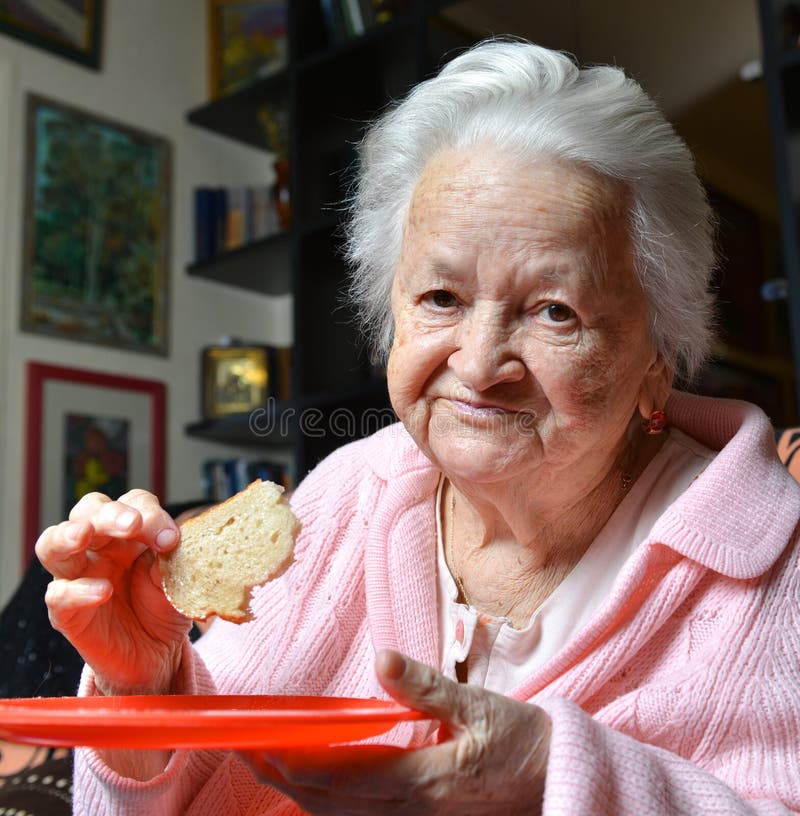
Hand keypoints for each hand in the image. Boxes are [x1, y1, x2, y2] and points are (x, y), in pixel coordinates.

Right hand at [36, 489, 190, 695]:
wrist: (156, 656)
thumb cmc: (164, 607)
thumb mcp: (177, 579)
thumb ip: (173, 557)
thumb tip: (178, 536)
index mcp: (129, 532)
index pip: (133, 504)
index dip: (150, 513)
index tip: (172, 538)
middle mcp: (98, 547)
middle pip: (89, 511)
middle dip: (110, 514)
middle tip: (132, 525)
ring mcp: (77, 577)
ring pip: (52, 544)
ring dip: (68, 535)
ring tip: (84, 534)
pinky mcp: (65, 612)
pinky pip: (58, 595)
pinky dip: (77, 590)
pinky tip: (103, 591)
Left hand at [242, 650, 549, 814]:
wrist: (557, 781)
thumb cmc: (520, 740)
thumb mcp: (478, 705)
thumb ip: (426, 687)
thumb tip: (382, 659)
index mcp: (426, 780)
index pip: (345, 776)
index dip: (300, 762)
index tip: (266, 742)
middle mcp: (415, 811)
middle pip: (334, 804)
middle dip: (287, 781)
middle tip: (250, 754)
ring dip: (303, 796)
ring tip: (271, 770)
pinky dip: (332, 807)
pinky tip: (316, 791)